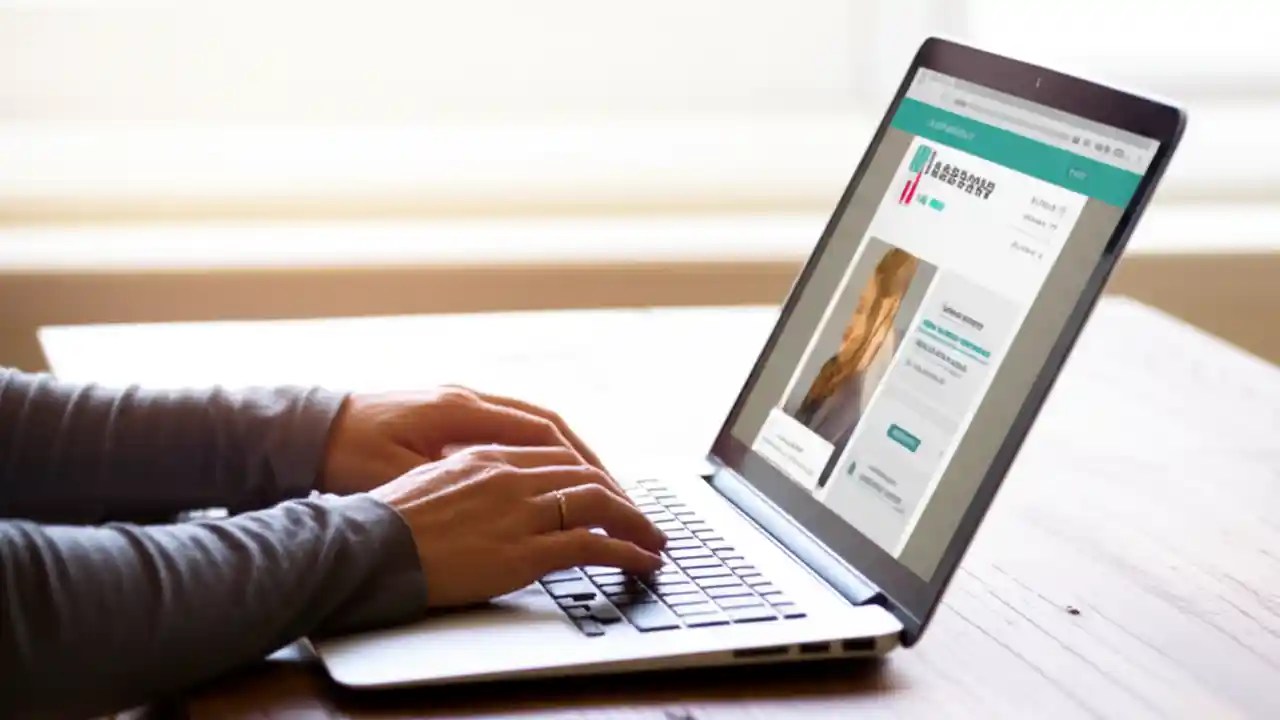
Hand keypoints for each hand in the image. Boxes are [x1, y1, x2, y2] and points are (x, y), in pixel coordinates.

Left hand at [321, 386, 620, 496]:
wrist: (304, 431)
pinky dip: (536, 454)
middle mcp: (466, 399)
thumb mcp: (398, 476)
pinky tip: (546, 479)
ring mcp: (457, 404)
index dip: (581, 462)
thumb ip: (452, 482)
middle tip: (617, 494)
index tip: (608, 490)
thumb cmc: (345, 456)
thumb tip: (503, 500)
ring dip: (565, 455)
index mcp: (459, 409)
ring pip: (530, 424)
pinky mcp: (446, 417)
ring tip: (594, 489)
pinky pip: (508, 431)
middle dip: (586, 459)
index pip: (541, 430)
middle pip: (546, 423)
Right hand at [371, 444, 665, 607]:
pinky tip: (642, 560)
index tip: (606, 489)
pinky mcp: (524, 550)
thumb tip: (482, 494)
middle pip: (584, 474)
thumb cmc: (384, 522)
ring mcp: (519, 510)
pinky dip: (626, 550)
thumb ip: (464, 481)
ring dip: (634, 521)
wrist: (364, 545)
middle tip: (640, 515)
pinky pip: (592, 545)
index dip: (589, 473)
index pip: (555, 455)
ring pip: (597, 503)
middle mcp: (510, 475)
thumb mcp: (427, 482)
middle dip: (619, 495)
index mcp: (486, 456)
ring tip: (653, 538)